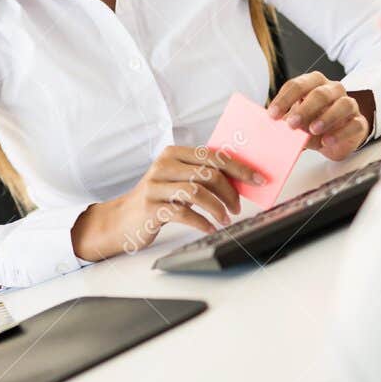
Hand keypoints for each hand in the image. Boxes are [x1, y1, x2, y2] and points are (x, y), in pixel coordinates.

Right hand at [71, 144, 267, 260]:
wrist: (122, 220)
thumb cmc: (157, 200)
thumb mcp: (177, 181)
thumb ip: (201, 175)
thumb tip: (241, 179)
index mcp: (174, 153)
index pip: (214, 155)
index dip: (240, 168)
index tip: (259, 179)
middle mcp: (164, 165)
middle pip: (208, 172)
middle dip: (230, 191)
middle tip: (238, 207)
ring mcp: (155, 185)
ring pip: (198, 191)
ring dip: (218, 208)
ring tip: (224, 219)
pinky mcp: (151, 206)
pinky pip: (184, 213)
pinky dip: (202, 221)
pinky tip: (209, 227)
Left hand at [266, 71, 369, 160]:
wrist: (337, 137)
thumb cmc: (313, 121)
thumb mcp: (298, 120)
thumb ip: (288, 122)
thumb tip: (275, 130)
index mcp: (313, 83)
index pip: (298, 85)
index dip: (284, 99)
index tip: (272, 114)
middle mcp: (333, 90)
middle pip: (320, 93)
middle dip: (304, 109)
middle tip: (292, 124)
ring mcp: (349, 104)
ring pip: (342, 104)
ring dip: (326, 117)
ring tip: (312, 130)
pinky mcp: (359, 122)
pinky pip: (354, 124)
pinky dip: (340, 133)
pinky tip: (327, 141)